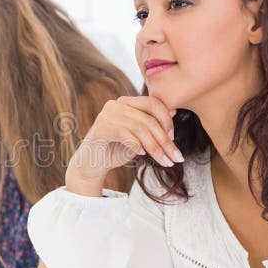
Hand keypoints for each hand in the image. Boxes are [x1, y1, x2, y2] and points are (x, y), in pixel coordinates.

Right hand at [66, 96, 183, 194]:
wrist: (92, 165)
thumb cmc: (116, 150)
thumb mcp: (139, 137)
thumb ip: (152, 124)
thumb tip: (174, 111)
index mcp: (126, 102)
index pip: (153, 103)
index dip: (167, 121)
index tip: (174, 140)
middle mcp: (116, 104)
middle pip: (149, 118)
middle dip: (165, 140)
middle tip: (176, 157)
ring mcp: (107, 115)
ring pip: (140, 128)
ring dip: (155, 148)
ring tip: (165, 162)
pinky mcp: (100, 128)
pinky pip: (125, 134)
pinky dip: (136, 145)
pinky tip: (142, 155)